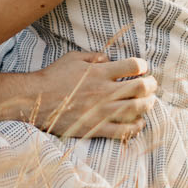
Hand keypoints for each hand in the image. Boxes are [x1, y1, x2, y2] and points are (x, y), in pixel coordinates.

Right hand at [18, 51, 157, 139]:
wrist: (35, 100)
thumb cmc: (53, 77)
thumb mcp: (73, 58)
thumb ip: (95, 56)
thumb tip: (110, 59)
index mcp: (99, 72)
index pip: (133, 66)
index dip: (142, 66)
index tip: (141, 68)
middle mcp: (104, 92)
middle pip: (140, 88)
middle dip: (151, 85)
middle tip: (151, 84)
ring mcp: (101, 111)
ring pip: (136, 109)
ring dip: (148, 104)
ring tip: (149, 102)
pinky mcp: (96, 127)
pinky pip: (123, 131)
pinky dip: (136, 127)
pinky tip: (139, 123)